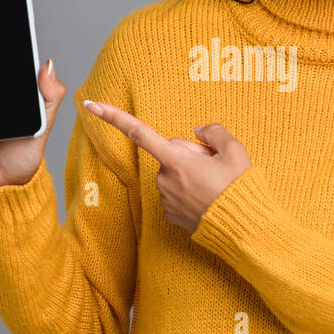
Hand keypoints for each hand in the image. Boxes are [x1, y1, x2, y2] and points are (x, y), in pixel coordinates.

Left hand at [83, 101, 251, 232]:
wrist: (241, 229)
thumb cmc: (238, 189)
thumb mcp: (235, 151)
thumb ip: (213, 132)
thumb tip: (197, 132)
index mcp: (176, 160)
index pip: (140, 132)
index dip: (114, 116)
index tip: (91, 104)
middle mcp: (164, 179)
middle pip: (171, 153)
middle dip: (189, 154)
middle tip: (214, 167)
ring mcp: (165, 199)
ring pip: (173, 173)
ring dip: (189, 174)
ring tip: (213, 186)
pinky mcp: (169, 214)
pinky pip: (174, 193)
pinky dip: (188, 192)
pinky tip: (206, 199)